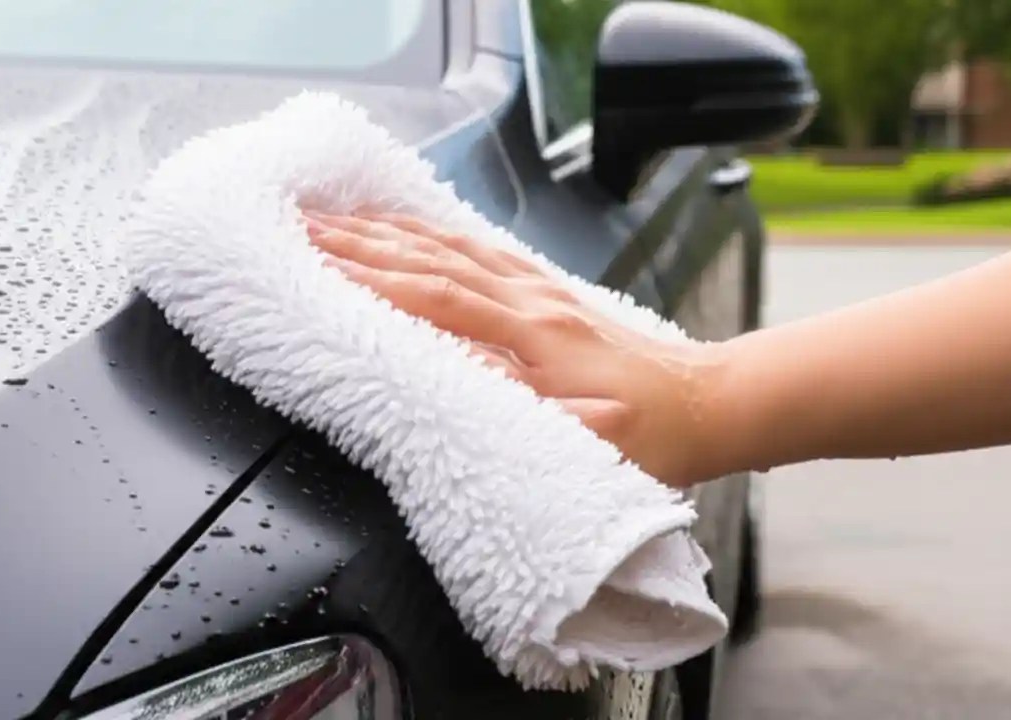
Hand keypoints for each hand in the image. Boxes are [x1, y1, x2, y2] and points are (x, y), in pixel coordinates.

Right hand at [304, 211, 728, 486]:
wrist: (710, 402)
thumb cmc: (652, 434)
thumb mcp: (588, 438)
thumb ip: (521, 406)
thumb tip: (454, 374)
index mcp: (536, 335)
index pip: (435, 296)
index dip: (371, 279)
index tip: (316, 262)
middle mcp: (532, 299)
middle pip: (431, 259)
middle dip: (360, 243)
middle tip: (300, 227)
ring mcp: (540, 289)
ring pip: (450, 247)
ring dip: (387, 231)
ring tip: (334, 218)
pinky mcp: (547, 291)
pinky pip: (477, 249)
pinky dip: (432, 234)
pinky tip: (409, 229)